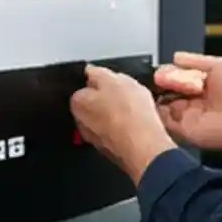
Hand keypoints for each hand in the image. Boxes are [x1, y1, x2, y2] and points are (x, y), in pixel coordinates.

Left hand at [71, 65, 177, 184]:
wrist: (144, 145)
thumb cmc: (128, 113)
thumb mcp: (113, 79)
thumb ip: (98, 73)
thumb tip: (91, 70)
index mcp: (77, 103)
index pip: (83, 89)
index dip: (100, 84)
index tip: (111, 82)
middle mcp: (82, 124)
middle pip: (95, 107)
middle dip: (109, 101)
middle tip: (126, 95)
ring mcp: (97, 140)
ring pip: (108, 121)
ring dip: (120, 116)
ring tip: (137, 110)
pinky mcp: (114, 151)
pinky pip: (120, 134)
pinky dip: (128, 129)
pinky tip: (141, 124)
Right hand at [154, 51, 221, 153]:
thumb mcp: (220, 65)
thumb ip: (196, 61)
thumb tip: (177, 57)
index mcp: (204, 87)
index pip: (178, 79)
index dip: (169, 74)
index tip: (161, 70)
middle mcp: (196, 102)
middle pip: (169, 92)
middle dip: (161, 84)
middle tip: (158, 79)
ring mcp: (190, 117)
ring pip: (164, 107)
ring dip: (157, 98)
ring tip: (154, 89)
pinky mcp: (185, 131)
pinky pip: (165, 123)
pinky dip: (157, 115)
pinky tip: (155, 103)